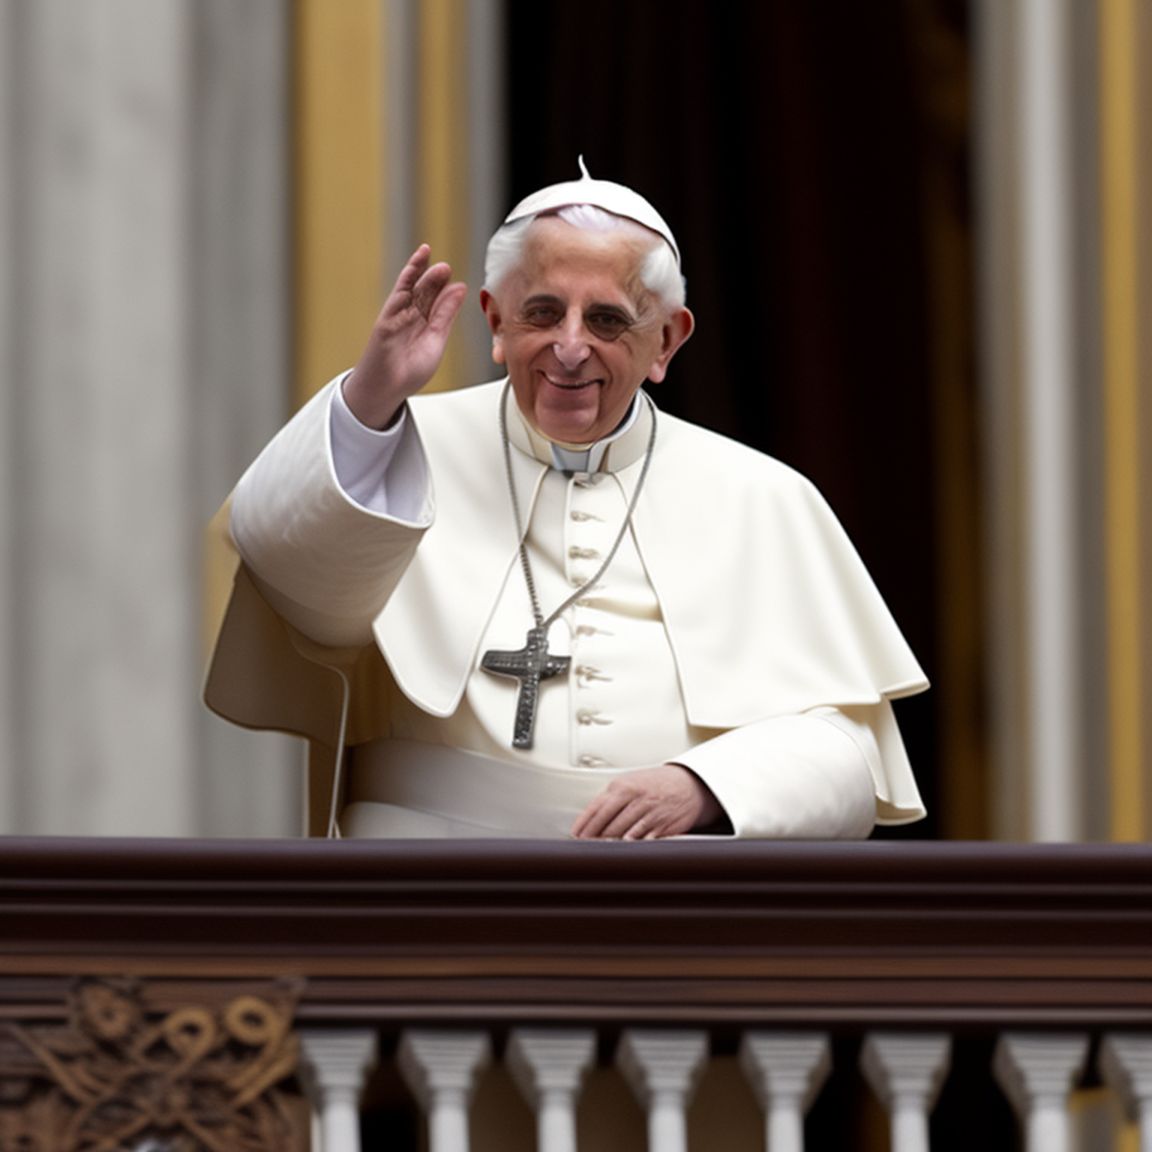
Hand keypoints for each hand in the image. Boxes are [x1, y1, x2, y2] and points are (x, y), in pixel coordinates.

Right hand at [342, 244, 468, 428]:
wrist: (386, 390)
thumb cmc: (408, 371)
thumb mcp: (436, 340)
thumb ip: (445, 315)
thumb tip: (458, 290)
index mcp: (425, 324)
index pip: (437, 301)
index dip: (446, 289)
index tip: (457, 282)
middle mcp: (411, 317)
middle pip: (423, 291)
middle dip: (433, 278)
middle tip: (445, 267)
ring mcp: (397, 318)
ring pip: (409, 290)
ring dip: (417, 272)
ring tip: (426, 256)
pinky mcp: (385, 322)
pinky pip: (396, 300)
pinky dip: (405, 284)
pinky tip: (413, 271)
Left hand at [570, 763, 722, 839]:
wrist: (688, 784)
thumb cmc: (655, 784)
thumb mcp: (631, 783)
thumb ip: (611, 798)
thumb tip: (589, 819)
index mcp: (623, 785)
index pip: (597, 807)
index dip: (584, 824)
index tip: (576, 835)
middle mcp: (634, 797)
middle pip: (607, 822)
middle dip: (594, 836)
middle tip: (585, 846)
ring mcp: (649, 811)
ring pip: (623, 832)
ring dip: (610, 843)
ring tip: (600, 850)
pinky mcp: (662, 824)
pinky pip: (643, 838)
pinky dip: (632, 845)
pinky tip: (624, 849)